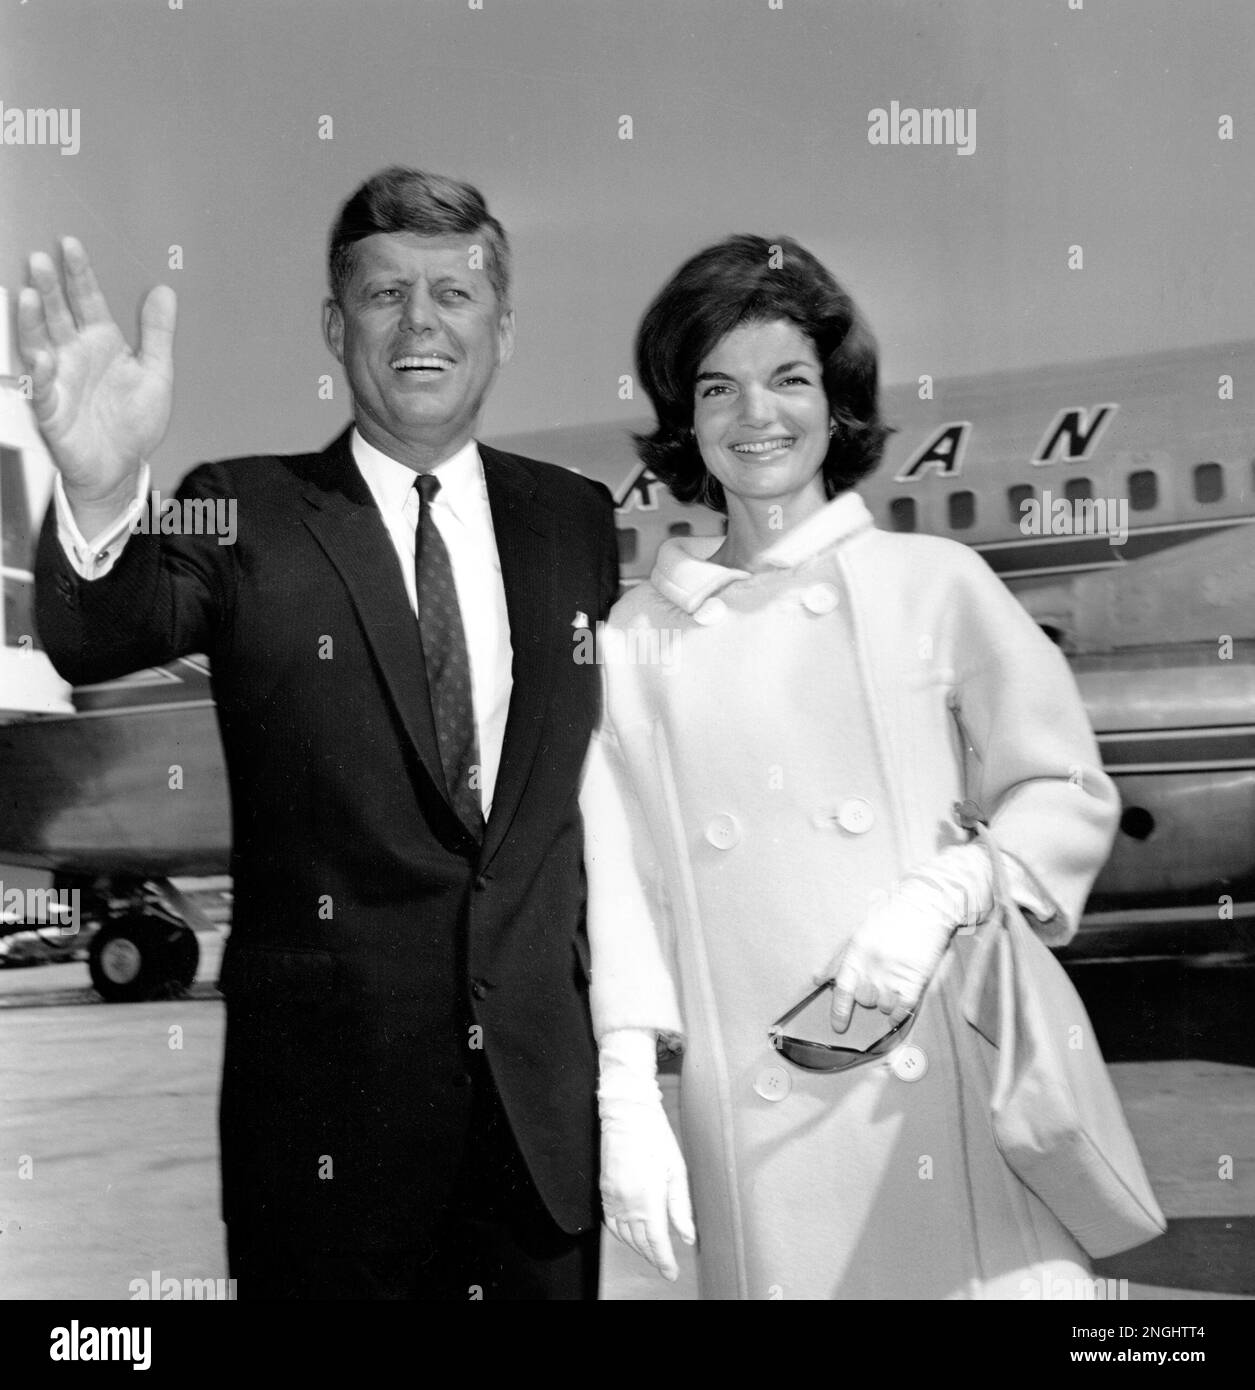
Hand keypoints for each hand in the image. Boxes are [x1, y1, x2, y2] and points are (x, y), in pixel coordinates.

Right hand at [18, 237, 175, 504]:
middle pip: (58, 314)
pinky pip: (43, 389)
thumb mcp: (156, 373)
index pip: (87, 300)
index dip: (79, 273)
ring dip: (32, 320)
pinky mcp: (53, 409)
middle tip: (41, 260)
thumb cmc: (133, 423)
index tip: (70, 245)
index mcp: (102, 342)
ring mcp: (61, 379)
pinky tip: (43, 358)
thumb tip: (165, 293)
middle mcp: (76, 355)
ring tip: (28, 296)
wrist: (122, 466)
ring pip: (40, 343)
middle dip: (48, 287)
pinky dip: (43, 373)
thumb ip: (158, 333)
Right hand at [597, 1028, 694, 1281]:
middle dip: (653, 1257)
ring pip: (624, 1235)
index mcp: (648, 1198)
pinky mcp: (604, 1190)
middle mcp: (627, 1203)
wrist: (627, 1114)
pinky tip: (630, 1236)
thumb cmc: (655, 1137)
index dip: (664, 1261)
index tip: (671, 1272)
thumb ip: (681, 1207)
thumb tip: (687, 1236)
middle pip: (639, 1242)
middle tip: (665, 1266)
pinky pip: (610, 1223)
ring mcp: (612, 1197)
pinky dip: (621, 1235)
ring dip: (638, 1248)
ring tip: (652, 1253)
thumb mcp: (677, 1170)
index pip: (656, 1241)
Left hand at [827, 844, 993, 1030]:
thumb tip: (817, 979)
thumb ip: (836, 958)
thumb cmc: (889, 917)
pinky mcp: (917, 978)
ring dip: (884, 1001)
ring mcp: (896, 972)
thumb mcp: (858, 932)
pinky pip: (903, 1009)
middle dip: (866, 995)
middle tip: (875, 981)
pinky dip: (899, 1012)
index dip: (839, 1011)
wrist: (926, 904)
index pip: (843, 989)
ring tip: (890, 983)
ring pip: (883, 1006)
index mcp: (857, 951)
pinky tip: (898, 1007)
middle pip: (864, 999)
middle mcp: (875, 964)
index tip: (838, 1027)